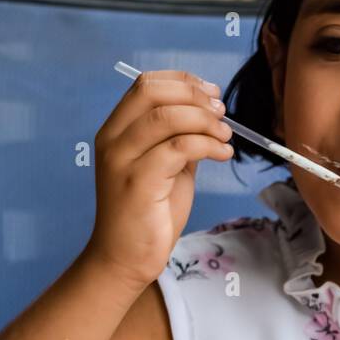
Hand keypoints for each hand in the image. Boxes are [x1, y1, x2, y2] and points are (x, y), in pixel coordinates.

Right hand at [86, 69, 234, 293]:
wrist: (126, 258)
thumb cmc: (148, 214)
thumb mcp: (167, 168)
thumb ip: (179, 139)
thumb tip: (209, 114)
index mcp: (115, 131)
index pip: (145, 84)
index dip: (183, 82)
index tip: (211, 93)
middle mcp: (113, 140)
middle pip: (153, 92)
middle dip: (194, 96)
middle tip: (221, 112)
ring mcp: (122, 160)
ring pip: (167, 118)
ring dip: (205, 121)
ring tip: (226, 136)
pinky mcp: (139, 182)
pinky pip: (179, 148)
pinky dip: (208, 145)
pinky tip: (222, 154)